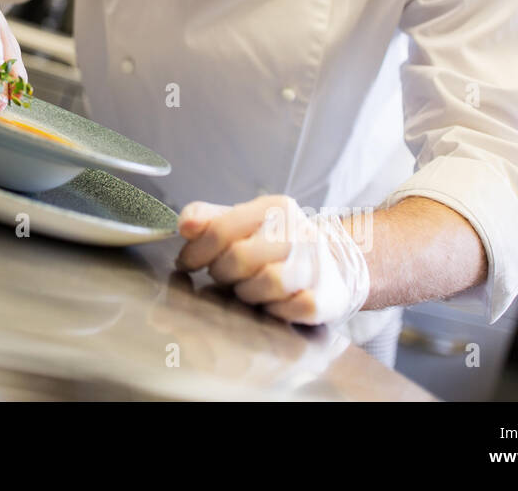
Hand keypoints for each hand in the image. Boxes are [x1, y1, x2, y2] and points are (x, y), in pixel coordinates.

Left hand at [175, 195, 369, 326]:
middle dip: (221, 272)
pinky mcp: (327, 296)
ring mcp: (316, 264)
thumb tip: (183, 225)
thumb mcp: (242, 221)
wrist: (333, 264)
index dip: (196, 250)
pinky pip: (292, 308)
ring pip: (269, 282)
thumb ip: (208, 218)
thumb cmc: (275, 243)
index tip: (186, 262)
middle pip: (240, 258)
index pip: (222, 228)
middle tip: (222, 275)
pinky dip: (275, 309)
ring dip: (247, 291)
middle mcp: (300, 231)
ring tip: (246, 288)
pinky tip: (271, 303)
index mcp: (276, 208)